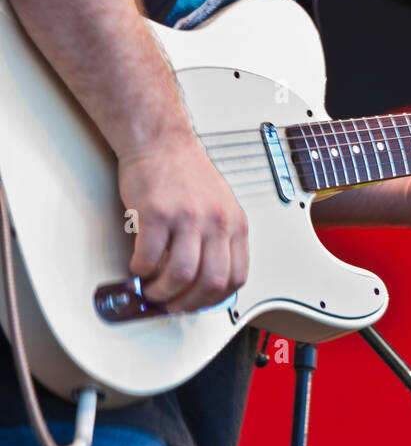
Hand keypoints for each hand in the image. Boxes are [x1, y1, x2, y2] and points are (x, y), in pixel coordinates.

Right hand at [118, 131, 249, 313]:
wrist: (161, 141)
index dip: (214, 298)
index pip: (236, 276)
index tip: (198, 303)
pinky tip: (139, 267)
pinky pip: (149, 258)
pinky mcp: (157, 214)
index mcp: (234, 222)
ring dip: (163, 292)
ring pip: (181, 276)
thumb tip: (203, 281)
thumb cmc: (185, 172)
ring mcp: (187, 217)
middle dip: (188, 303)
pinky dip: (142, 272)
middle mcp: (216, 221)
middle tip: (172, 304)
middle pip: (211, 282)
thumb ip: (217, 239)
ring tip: (153, 289)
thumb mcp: (219, 205)